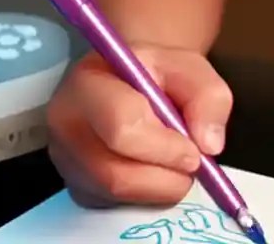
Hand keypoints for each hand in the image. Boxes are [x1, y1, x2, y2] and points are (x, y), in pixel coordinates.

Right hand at [45, 46, 232, 207]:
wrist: (129, 81)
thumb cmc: (156, 74)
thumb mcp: (189, 67)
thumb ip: (208, 96)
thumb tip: (208, 144)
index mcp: (87, 84)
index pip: (121, 127)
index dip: (165, 147)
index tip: (194, 149)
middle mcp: (65, 125)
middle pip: (116, 174)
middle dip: (166, 174)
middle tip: (192, 160)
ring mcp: (67, 162)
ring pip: (121, 195)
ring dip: (162, 186)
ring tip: (175, 160)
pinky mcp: (79, 189)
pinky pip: (119, 206)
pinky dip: (150, 194)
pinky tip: (155, 167)